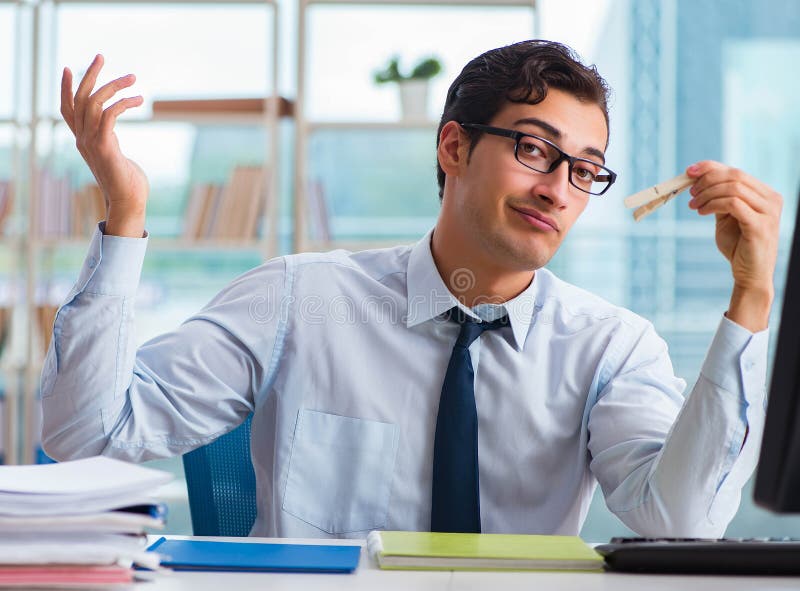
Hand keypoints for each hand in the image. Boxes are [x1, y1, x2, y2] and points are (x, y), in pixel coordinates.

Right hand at [61, 54, 148, 236]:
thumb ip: (110, 144)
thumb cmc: (128, 183)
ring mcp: (92, 142)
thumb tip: (117, 143)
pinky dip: (123, 102)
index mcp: (84, 140)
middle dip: (89, 75)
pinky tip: (138, 100)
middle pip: (79, 99)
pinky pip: (109, 114)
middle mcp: (83, 139)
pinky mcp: (105, 146)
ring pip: (94, 102)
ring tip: (133, 78)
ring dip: (113, 85)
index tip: (69, 68)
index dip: (66, 88)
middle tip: (102, 56)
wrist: (129, 202)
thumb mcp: (116, 157)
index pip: (68, 109)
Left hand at [686, 161, 781, 330]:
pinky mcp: (760, 225)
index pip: (736, 171)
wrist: (750, 274)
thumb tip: (698, 178)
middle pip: (735, 175)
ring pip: (733, 188)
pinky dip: (713, 204)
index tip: (689, 172)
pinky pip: (733, 204)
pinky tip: (701, 212)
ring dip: (707, 194)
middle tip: (690, 192)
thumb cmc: (738, 246)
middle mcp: (771, 199)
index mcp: (764, 194)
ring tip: (693, 206)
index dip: (710, 167)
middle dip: (707, 180)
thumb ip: (718, 198)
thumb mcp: (726, 217)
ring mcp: (768, 212)